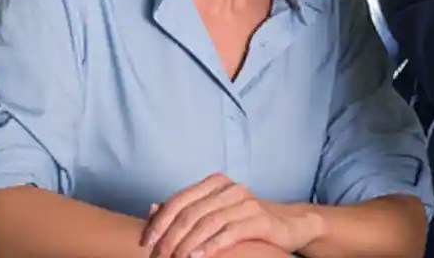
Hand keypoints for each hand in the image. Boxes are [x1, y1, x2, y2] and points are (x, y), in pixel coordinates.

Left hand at [142, 173, 320, 257]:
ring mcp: (247, 202)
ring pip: (208, 223)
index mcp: (215, 183)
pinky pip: (231, 232)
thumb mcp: (213, 212)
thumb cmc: (244, 220)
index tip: (146, 242)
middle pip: (191, 212)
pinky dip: (211, 246)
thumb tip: (152, 208)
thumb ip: (186, 210)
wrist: (288, 225)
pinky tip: (197, 257)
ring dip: (187, 244)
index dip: (160, 221)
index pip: (180, 200)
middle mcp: (230, 188)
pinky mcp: (260, 219)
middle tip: (158, 256)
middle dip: (170, 237)